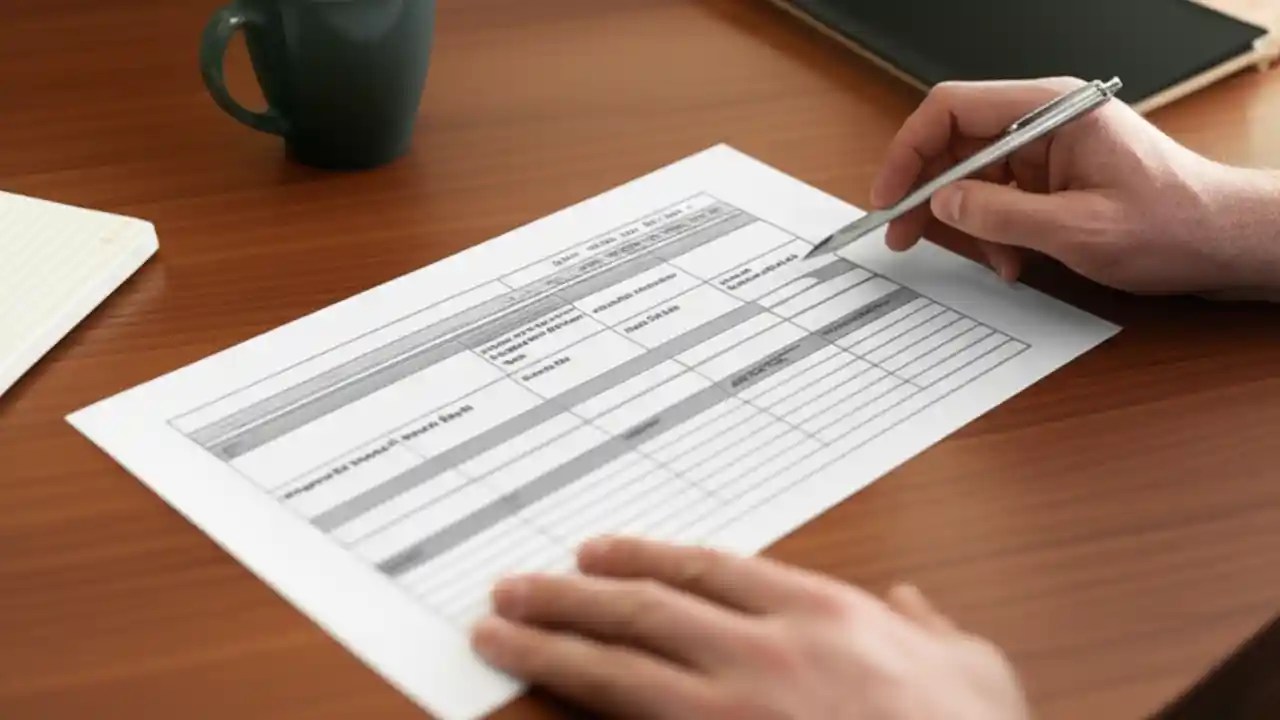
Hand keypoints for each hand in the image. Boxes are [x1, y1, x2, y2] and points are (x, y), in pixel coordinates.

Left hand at [470, 537, 1029, 719]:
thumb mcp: (976, 670)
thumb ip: (934, 628)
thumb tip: (914, 604)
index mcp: (823, 615)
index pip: (709, 569)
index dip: (644, 556)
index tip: (598, 552)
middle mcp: (765, 654)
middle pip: (643, 609)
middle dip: (571, 596)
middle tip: (516, 587)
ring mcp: (732, 713)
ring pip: (618, 671)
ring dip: (550, 648)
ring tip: (498, 633)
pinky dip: (585, 717)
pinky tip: (548, 707)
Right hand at [874, 77, 1279, 296]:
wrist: (1224, 241)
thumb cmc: (1172, 224)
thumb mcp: (1077, 229)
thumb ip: (1001, 214)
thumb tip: (942, 201)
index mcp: (1051, 110)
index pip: (953, 109)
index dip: (909, 151)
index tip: (889, 195)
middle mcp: (1046, 121)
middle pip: (956, 143)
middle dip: (928, 192)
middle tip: (902, 234)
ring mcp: (1050, 149)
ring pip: (975, 177)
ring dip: (971, 223)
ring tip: (989, 259)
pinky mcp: (1055, 177)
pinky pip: (1002, 198)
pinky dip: (997, 232)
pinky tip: (1013, 260)